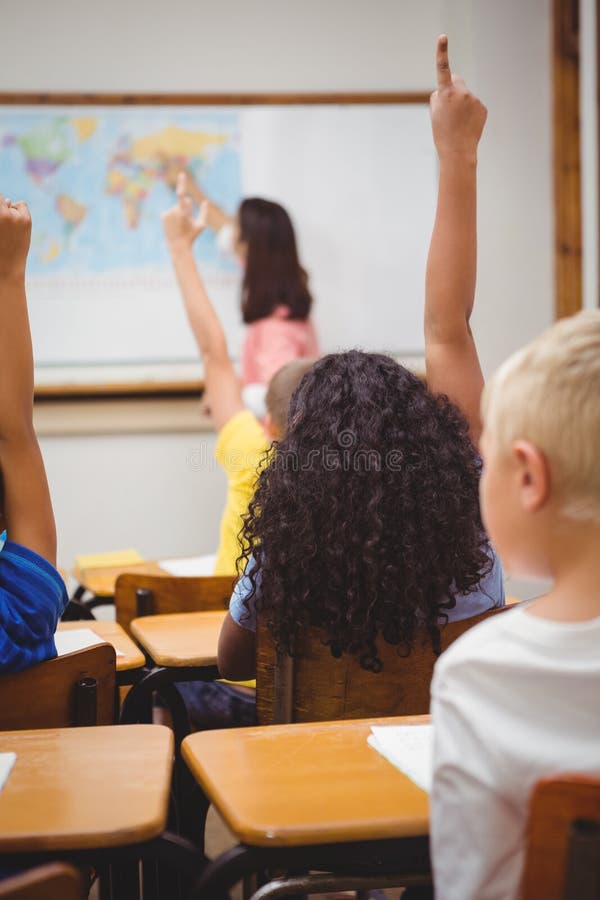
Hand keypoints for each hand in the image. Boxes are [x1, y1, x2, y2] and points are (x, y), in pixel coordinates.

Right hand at [0, 196, 31, 277]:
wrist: (6, 268)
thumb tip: (9, 200)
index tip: (2, 217)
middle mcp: (1, 214)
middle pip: (0, 198)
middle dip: (1, 207)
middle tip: (3, 224)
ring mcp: (13, 216)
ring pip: (10, 203)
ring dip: (9, 210)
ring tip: (8, 229)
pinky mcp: (25, 220)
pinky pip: (21, 205)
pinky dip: (20, 211)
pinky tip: (17, 224)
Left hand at [161, 172, 207, 249]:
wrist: (177, 246)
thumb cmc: (191, 236)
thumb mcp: (201, 225)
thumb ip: (204, 212)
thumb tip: (205, 201)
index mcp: (184, 213)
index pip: (182, 195)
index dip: (182, 184)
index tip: (182, 174)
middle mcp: (174, 211)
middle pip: (184, 202)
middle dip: (187, 208)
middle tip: (187, 222)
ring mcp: (167, 213)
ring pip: (177, 207)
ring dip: (180, 213)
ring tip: (180, 225)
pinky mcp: (163, 215)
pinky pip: (171, 211)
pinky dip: (173, 216)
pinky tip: (174, 225)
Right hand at [430, 36, 486, 159]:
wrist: (458, 152)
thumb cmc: (442, 133)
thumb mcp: (434, 113)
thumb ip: (440, 95)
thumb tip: (451, 88)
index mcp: (446, 93)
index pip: (442, 69)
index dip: (442, 52)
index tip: (443, 37)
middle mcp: (462, 93)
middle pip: (456, 80)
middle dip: (452, 88)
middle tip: (448, 107)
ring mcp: (474, 99)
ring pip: (465, 95)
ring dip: (461, 104)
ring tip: (457, 122)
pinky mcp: (483, 107)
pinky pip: (474, 104)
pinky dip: (470, 112)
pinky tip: (467, 125)